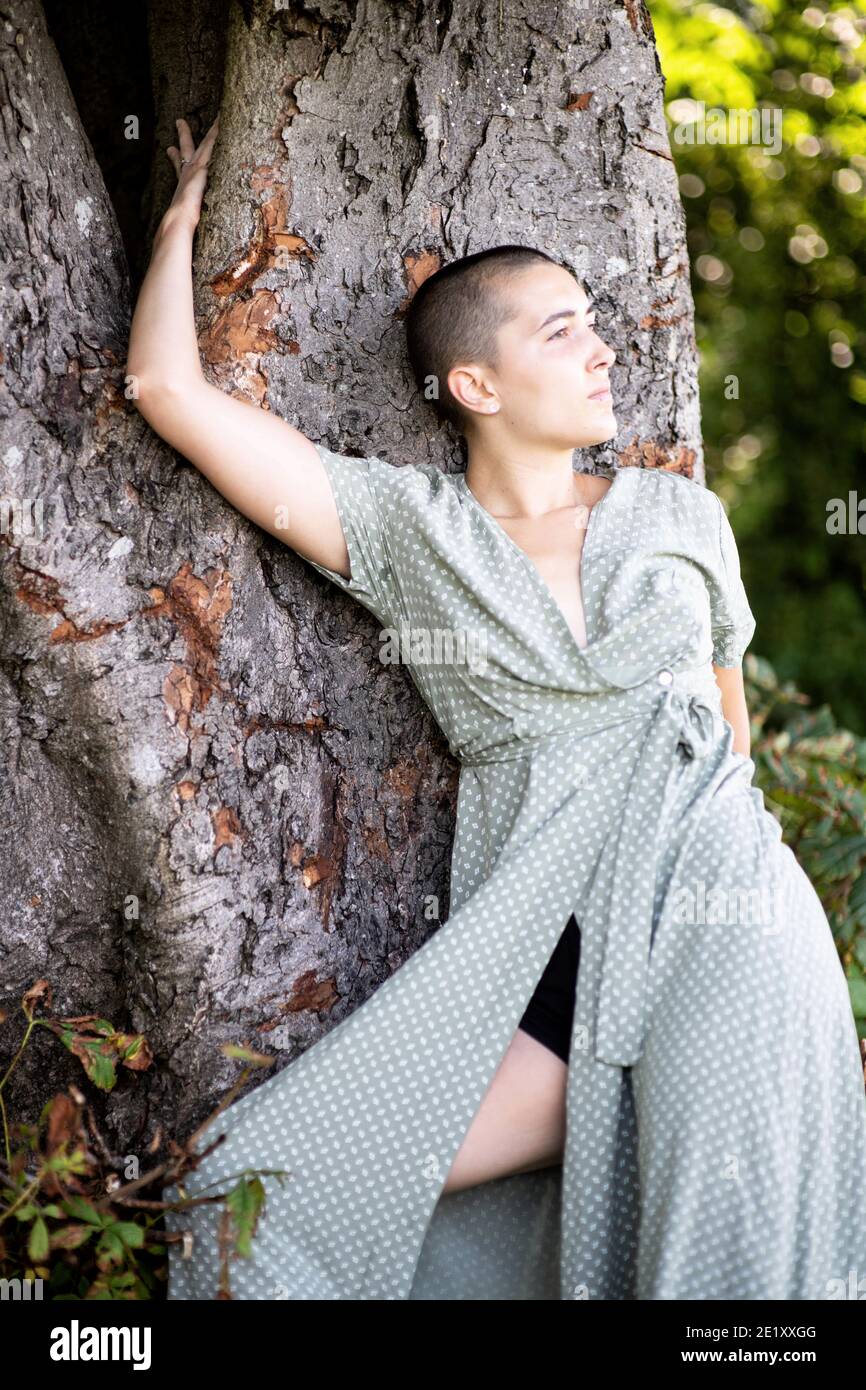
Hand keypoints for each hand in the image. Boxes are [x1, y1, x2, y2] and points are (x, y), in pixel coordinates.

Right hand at [164, 116, 219, 232]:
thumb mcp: (180, 222)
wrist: (177, 221)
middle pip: (186, 150)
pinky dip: (216, 134)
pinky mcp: (202, 168)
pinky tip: (222, 123)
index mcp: (182, 186)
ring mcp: (194, 169)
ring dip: (210, 131)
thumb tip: (173, 240)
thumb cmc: (178, 227)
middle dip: (183, 136)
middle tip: (180, 121)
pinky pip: (212, 145)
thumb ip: (178, 226)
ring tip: (217, 116)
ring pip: (204, 145)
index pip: (179, 168)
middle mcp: (187, 174)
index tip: (169, 149)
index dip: (174, 159)